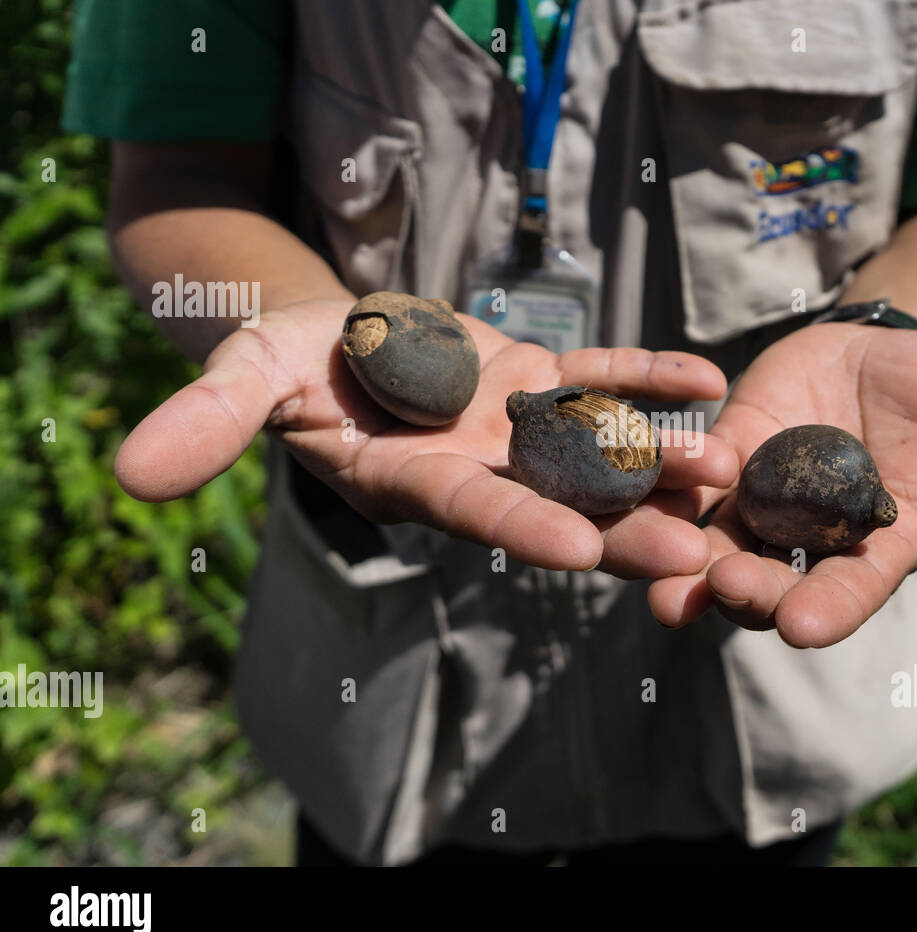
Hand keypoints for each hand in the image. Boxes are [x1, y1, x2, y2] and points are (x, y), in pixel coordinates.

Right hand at [115, 298, 736, 576]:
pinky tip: (704, 381)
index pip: (472, 511)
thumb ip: (208, 422)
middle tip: (697, 556)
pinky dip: (647, 382)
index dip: (522, 529)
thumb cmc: (285, 355)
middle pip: (557, 503)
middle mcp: (474, 466)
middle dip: (623, 529)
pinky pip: (601, 380)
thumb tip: (130, 476)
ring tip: (727, 471)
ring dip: (658, 460)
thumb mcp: (242, 376)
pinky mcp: (537, 382)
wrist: (334, 331)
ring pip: (595, 450)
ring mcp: (514, 428)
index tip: (581, 554)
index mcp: (411, 479)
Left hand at [648, 322, 916, 644]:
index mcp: (884, 544)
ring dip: (690, 568)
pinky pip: (689, 488)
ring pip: (719, 548)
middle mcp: (817, 540)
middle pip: (775, 580)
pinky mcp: (726, 458)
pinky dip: (665, 500)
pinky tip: (633, 504)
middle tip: (725, 592)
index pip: (855, 588)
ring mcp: (765, 504)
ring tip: (662, 586)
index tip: (800, 627)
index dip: (829, 606)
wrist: (888, 341)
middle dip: (749, 591)